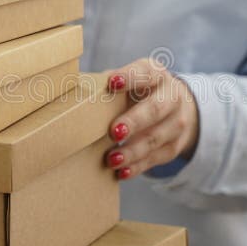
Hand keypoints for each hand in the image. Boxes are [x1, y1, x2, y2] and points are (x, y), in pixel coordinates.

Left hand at [105, 58, 198, 179]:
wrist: (175, 106)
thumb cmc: (139, 92)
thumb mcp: (128, 81)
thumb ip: (106, 84)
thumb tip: (70, 91)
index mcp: (156, 74)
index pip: (145, 73)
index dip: (130, 77)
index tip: (112, 82)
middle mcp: (171, 96)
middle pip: (155, 109)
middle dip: (134, 121)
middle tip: (114, 132)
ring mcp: (176, 122)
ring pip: (156, 138)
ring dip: (133, 151)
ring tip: (112, 159)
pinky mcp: (174, 145)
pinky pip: (156, 158)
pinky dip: (138, 166)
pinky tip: (122, 172)